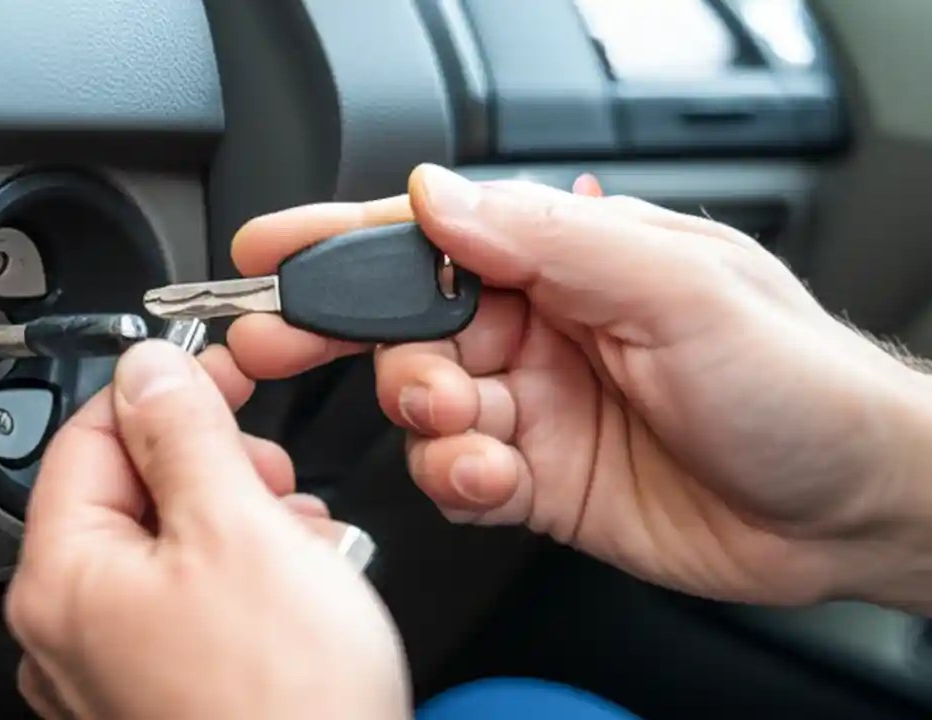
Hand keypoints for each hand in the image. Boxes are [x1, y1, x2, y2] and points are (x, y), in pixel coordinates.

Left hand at [5, 342, 407, 719]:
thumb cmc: (282, 709)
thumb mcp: (240, 530)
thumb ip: (186, 434)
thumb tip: (152, 368)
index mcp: (64, 580)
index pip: (88, 436)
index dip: (162, 393)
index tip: (219, 373)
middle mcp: (73, 631)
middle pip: (134, 492)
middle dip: (218, 473)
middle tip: (275, 485)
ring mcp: (117, 669)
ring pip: (177, 546)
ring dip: (247, 526)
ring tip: (304, 553)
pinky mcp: (166, 691)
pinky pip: (196, 602)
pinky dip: (249, 581)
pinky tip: (298, 595)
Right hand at [227, 164, 931, 609]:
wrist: (850, 508)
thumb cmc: (794, 382)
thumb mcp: (675, 287)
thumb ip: (545, 240)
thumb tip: (435, 199)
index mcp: (565, 259)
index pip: (429, 237)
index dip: (338, 241)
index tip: (268, 252)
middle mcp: (538, 329)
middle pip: (400, 323)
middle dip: (336, 337)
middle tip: (277, 350)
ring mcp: (533, 407)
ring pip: (419, 409)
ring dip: (423, 425)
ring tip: (473, 436)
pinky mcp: (536, 480)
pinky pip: (454, 478)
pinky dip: (453, 481)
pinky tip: (493, 479)